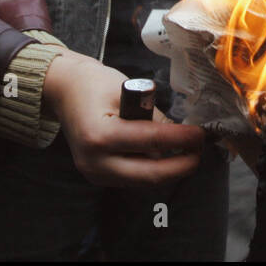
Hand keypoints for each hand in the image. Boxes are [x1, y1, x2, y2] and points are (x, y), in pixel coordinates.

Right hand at [42, 51, 203, 185]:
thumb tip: (185, 135)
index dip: (182, 140)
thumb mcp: (129, 92)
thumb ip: (155, 117)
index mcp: (100, 135)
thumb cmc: (96, 84)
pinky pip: (132, 178)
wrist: (64, 91)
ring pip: (143, 181)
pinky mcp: (97, 176)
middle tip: (199, 153)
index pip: (152, 141)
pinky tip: (165, 156)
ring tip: (187, 153)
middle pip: (149, 175)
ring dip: (168, 170)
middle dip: (180, 167)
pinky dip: (151, 169)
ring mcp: (94, 173)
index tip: (201, 135)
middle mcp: (95, 161)